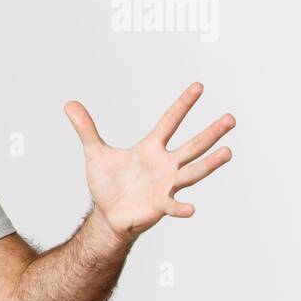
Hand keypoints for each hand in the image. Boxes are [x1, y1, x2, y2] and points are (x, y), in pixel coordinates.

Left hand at [65, 83, 233, 243]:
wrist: (108, 214)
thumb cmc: (108, 184)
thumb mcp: (95, 153)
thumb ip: (86, 129)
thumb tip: (68, 104)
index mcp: (151, 148)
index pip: (170, 121)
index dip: (183, 104)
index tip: (199, 86)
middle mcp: (165, 164)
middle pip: (192, 145)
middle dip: (211, 132)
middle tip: (231, 118)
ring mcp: (166, 185)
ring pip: (193, 172)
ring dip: (210, 164)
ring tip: (228, 152)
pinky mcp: (160, 205)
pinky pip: (173, 206)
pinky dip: (181, 208)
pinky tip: (191, 209)